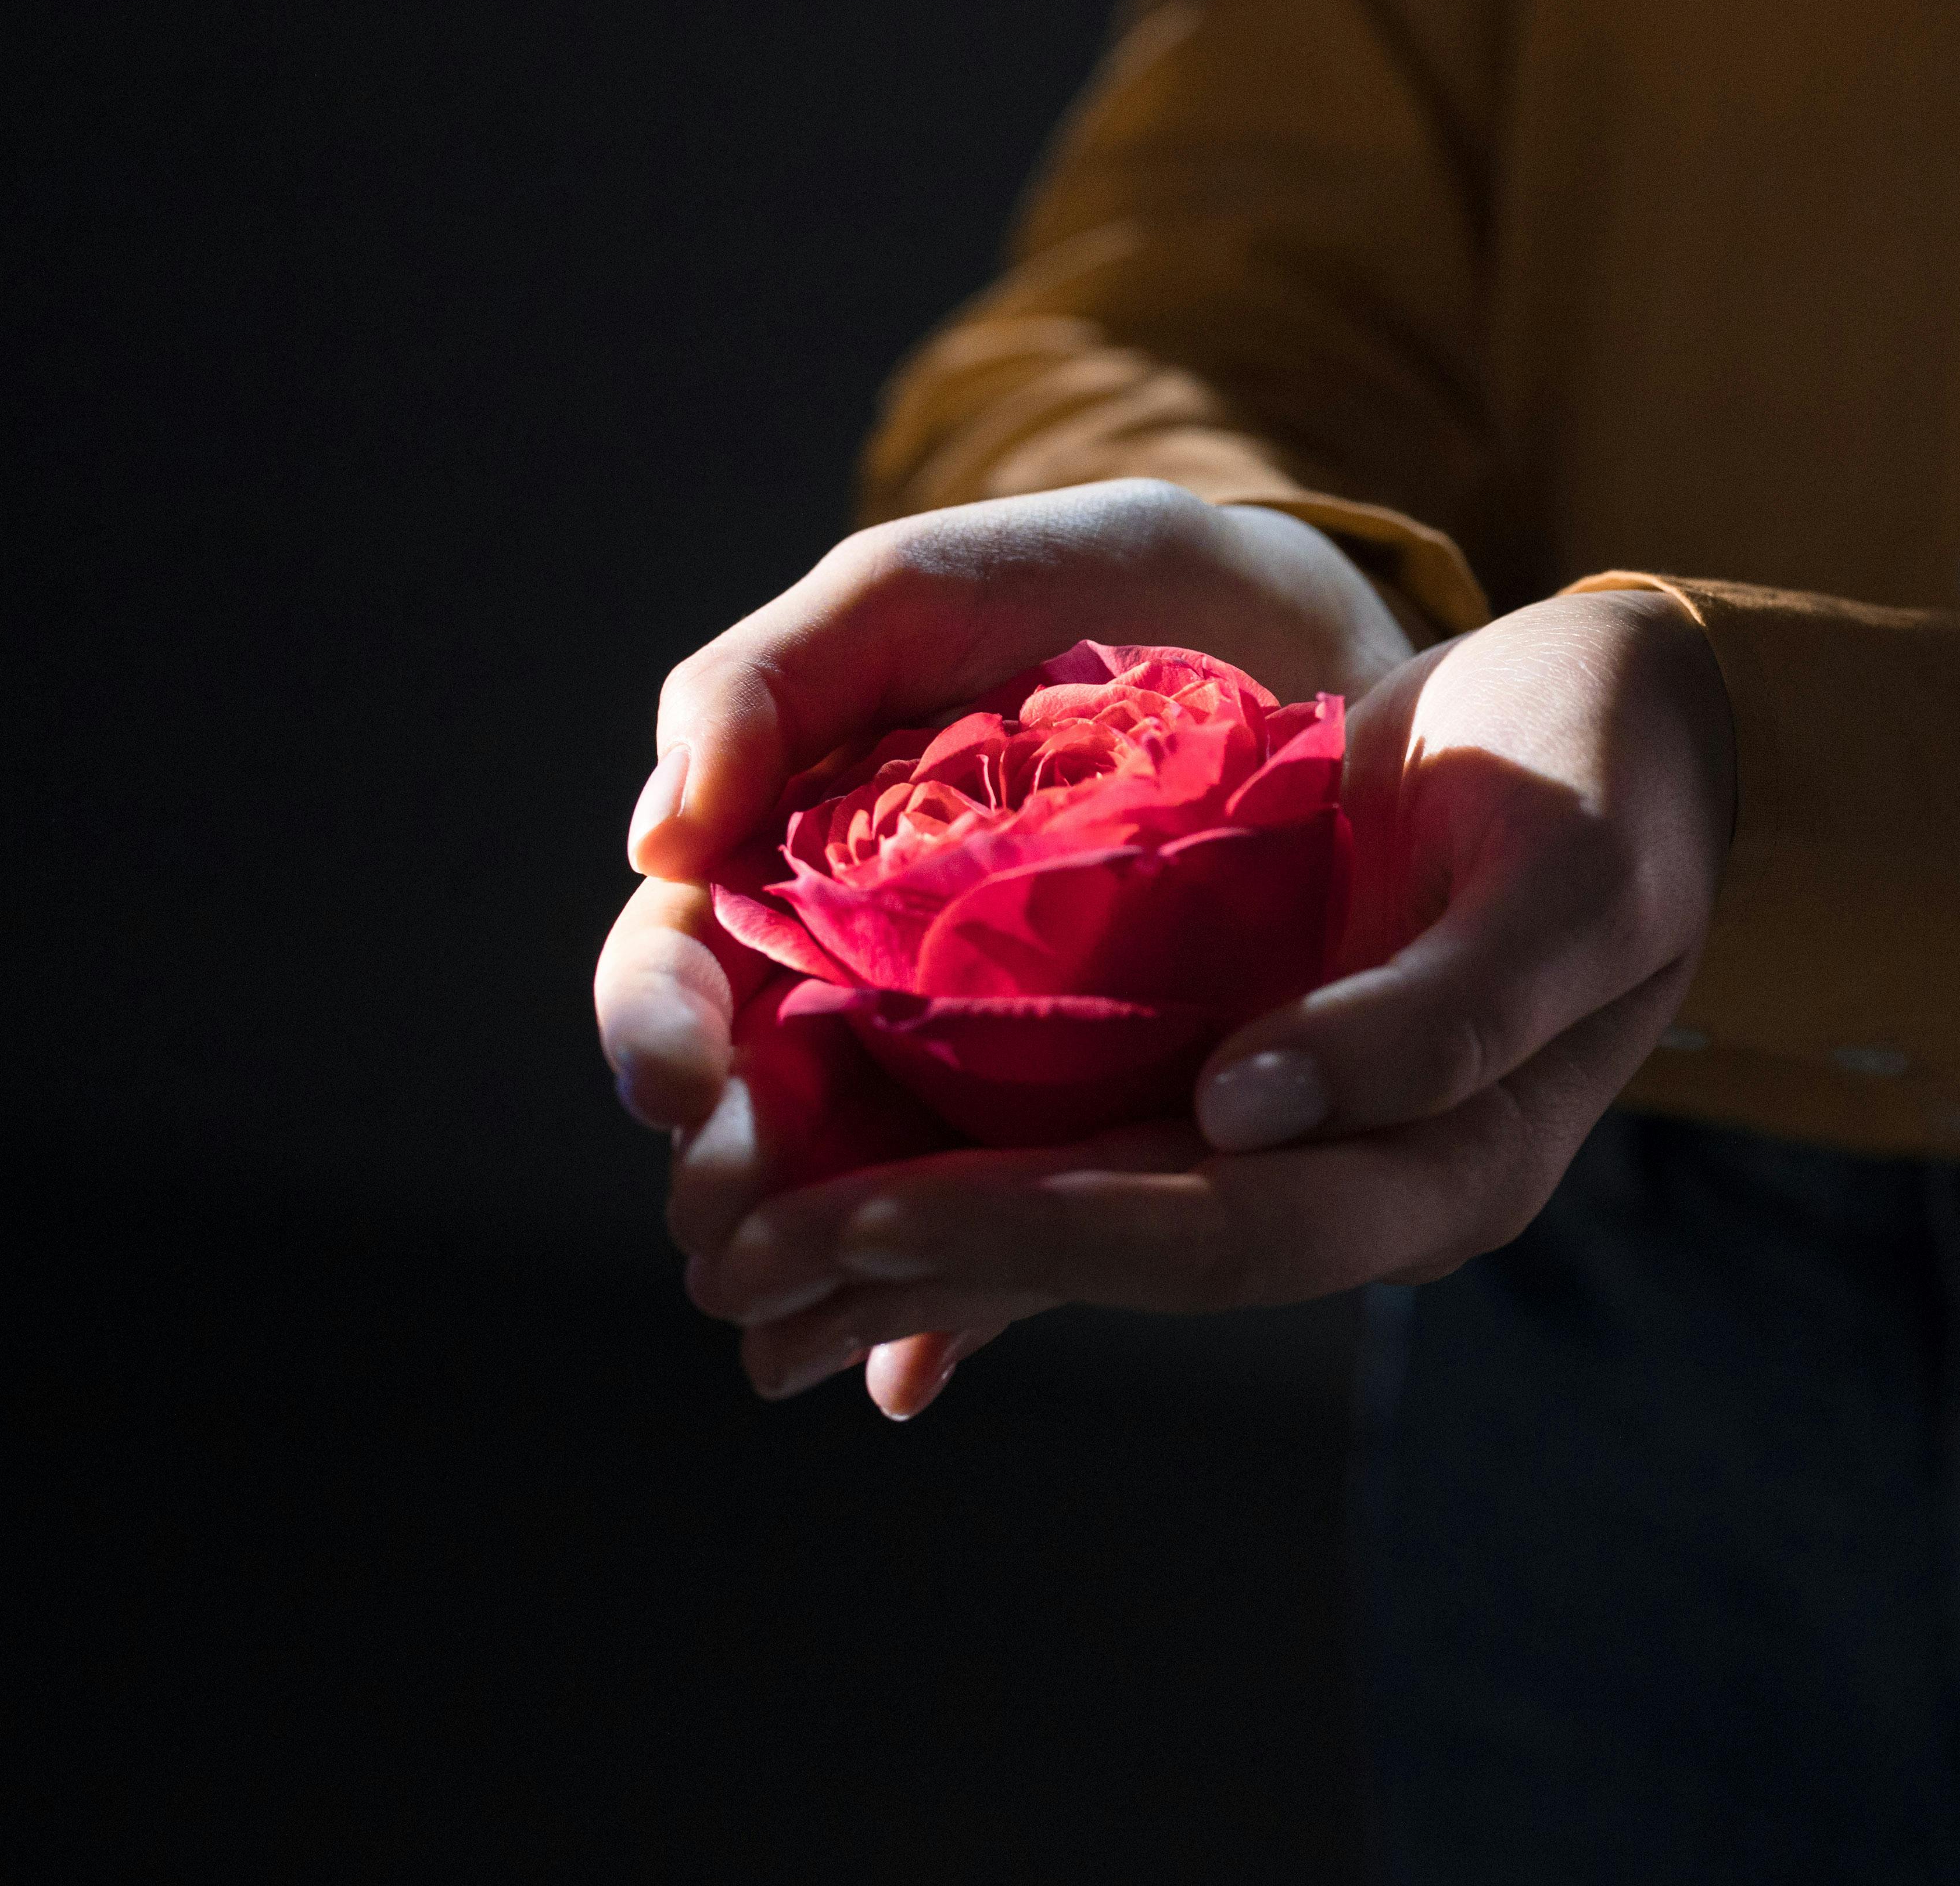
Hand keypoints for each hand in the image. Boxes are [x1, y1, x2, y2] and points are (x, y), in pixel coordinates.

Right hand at [594, 480, 1416, 1407]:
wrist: (1303, 631)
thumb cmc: (1092, 586)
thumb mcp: (930, 590)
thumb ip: (775, 678)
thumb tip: (659, 835)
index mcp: (796, 855)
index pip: (685, 964)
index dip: (656, 1027)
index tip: (676, 1082)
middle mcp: (871, 972)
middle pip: (758, 1104)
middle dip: (733, 1181)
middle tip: (726, 1243)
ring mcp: (982, 1049)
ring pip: (869, 1181)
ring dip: (824, 1270)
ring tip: (797, 1341)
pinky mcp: (1098, 1101)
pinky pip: (1017, 1212)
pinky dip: (955, 1295)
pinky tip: (909, 1372)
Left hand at [678, 587, 1736, 1407]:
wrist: (1632, 724)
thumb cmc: (1615, 781)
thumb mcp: (1569, 876)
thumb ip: (1436, 1013)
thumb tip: (1252, 1112)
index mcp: (1446, 1165)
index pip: (1224, 1228)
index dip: (1045, 1233)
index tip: (868, 1218)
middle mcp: (1356, 1175)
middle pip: (1126, 1249)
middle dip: (931, 1268)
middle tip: (735, 1276)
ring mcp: (1298, 1128)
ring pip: (1091, 1211)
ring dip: (922, 1245)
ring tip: (743, 1266)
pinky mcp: (1248, 1059)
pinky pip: (1097, 1135)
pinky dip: (975, 1161)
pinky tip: (851, 1175)